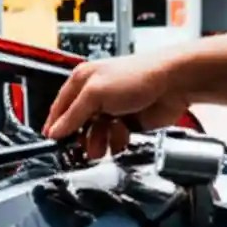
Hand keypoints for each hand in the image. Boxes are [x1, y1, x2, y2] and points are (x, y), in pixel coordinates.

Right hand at [42, 54, 190, 158]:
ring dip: (98, 143)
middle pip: (78, 124)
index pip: (61, 107)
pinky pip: (114, 140)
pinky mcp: (128, 122)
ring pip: (96, 135)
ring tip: (102, 148)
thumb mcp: (96, 93)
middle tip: (80, 150)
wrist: (174, 84)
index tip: (53, 143)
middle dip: (79, 138)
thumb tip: (56, 130)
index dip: (56, 126)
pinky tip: (120, 140)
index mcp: (83, 80)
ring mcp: (113, 109)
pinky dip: (116, 143)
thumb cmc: (138, 76)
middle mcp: (96, 94)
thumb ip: (74, 114)